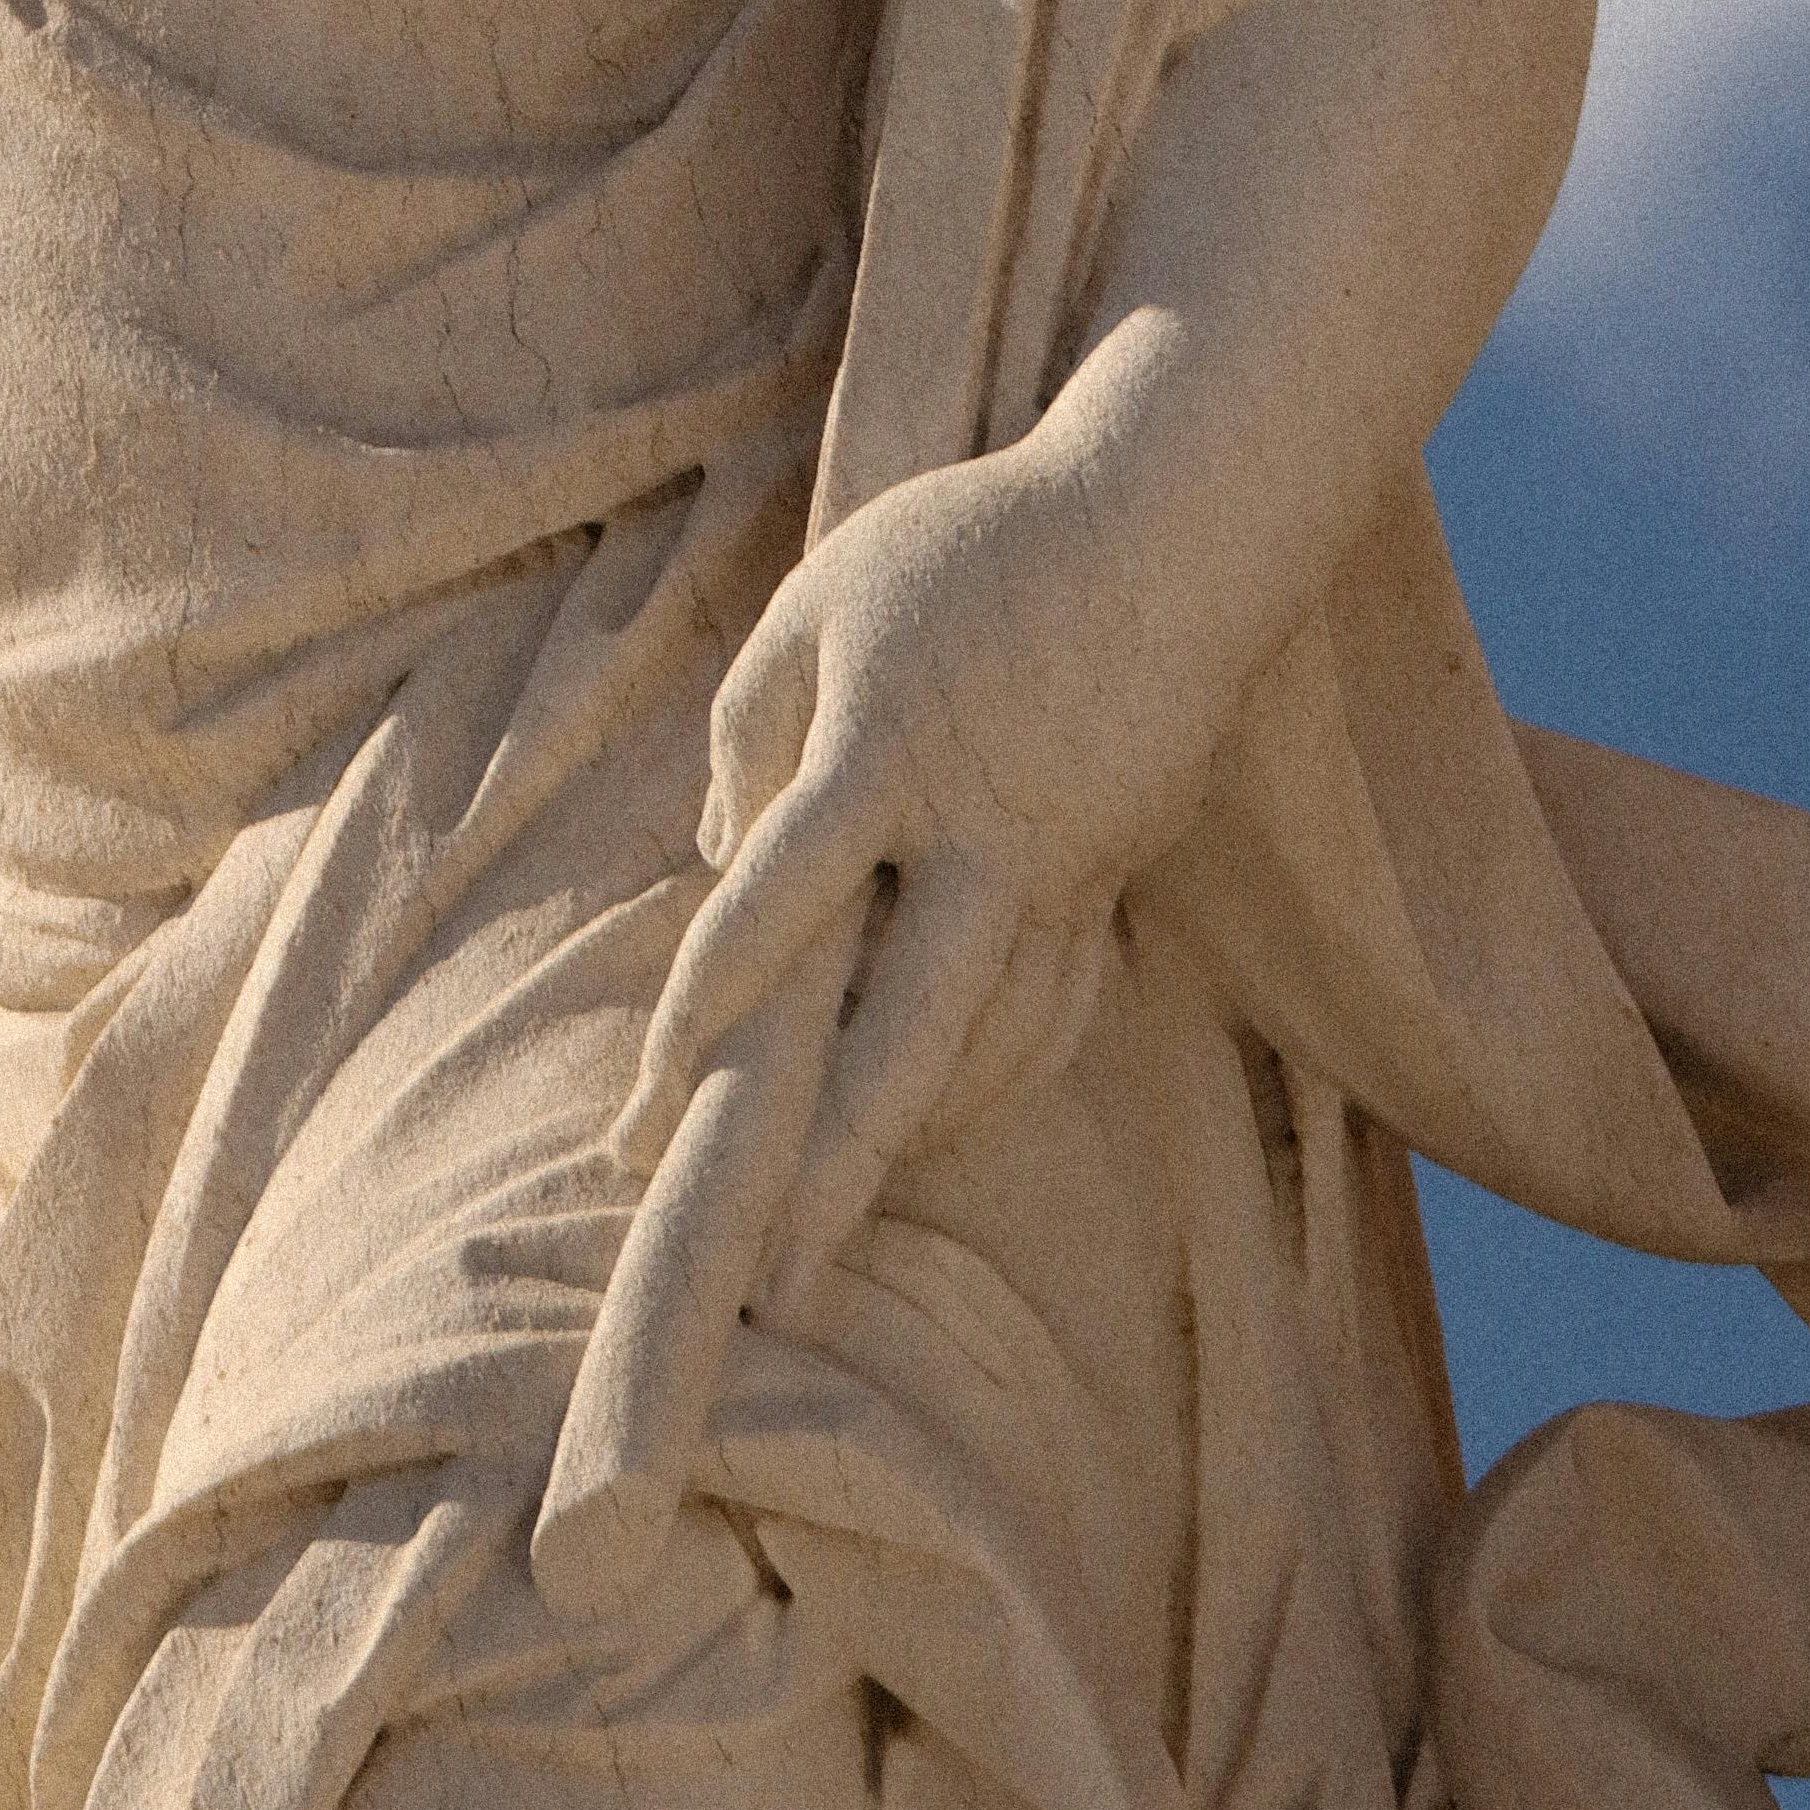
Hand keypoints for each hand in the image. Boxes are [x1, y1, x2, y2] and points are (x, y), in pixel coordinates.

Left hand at [538, 440, 1184, 1608]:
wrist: (1168, 528)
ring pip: (982, 1048)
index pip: (769, 913)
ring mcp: (1055, 872)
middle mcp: (971, 840)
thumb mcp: (824, 598)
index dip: (699, 1014)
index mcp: (879, 760)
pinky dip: (992, 1077)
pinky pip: (1049, 1011)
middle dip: (832, 1168)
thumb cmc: (968, 548)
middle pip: (898, 1037)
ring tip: (835, 1229)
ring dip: (912, 1144)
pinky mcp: (1109, 880)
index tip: (641, 1110)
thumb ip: (751, 720)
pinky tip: (943, 1118)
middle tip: (767, 1281)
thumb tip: (717, 844)